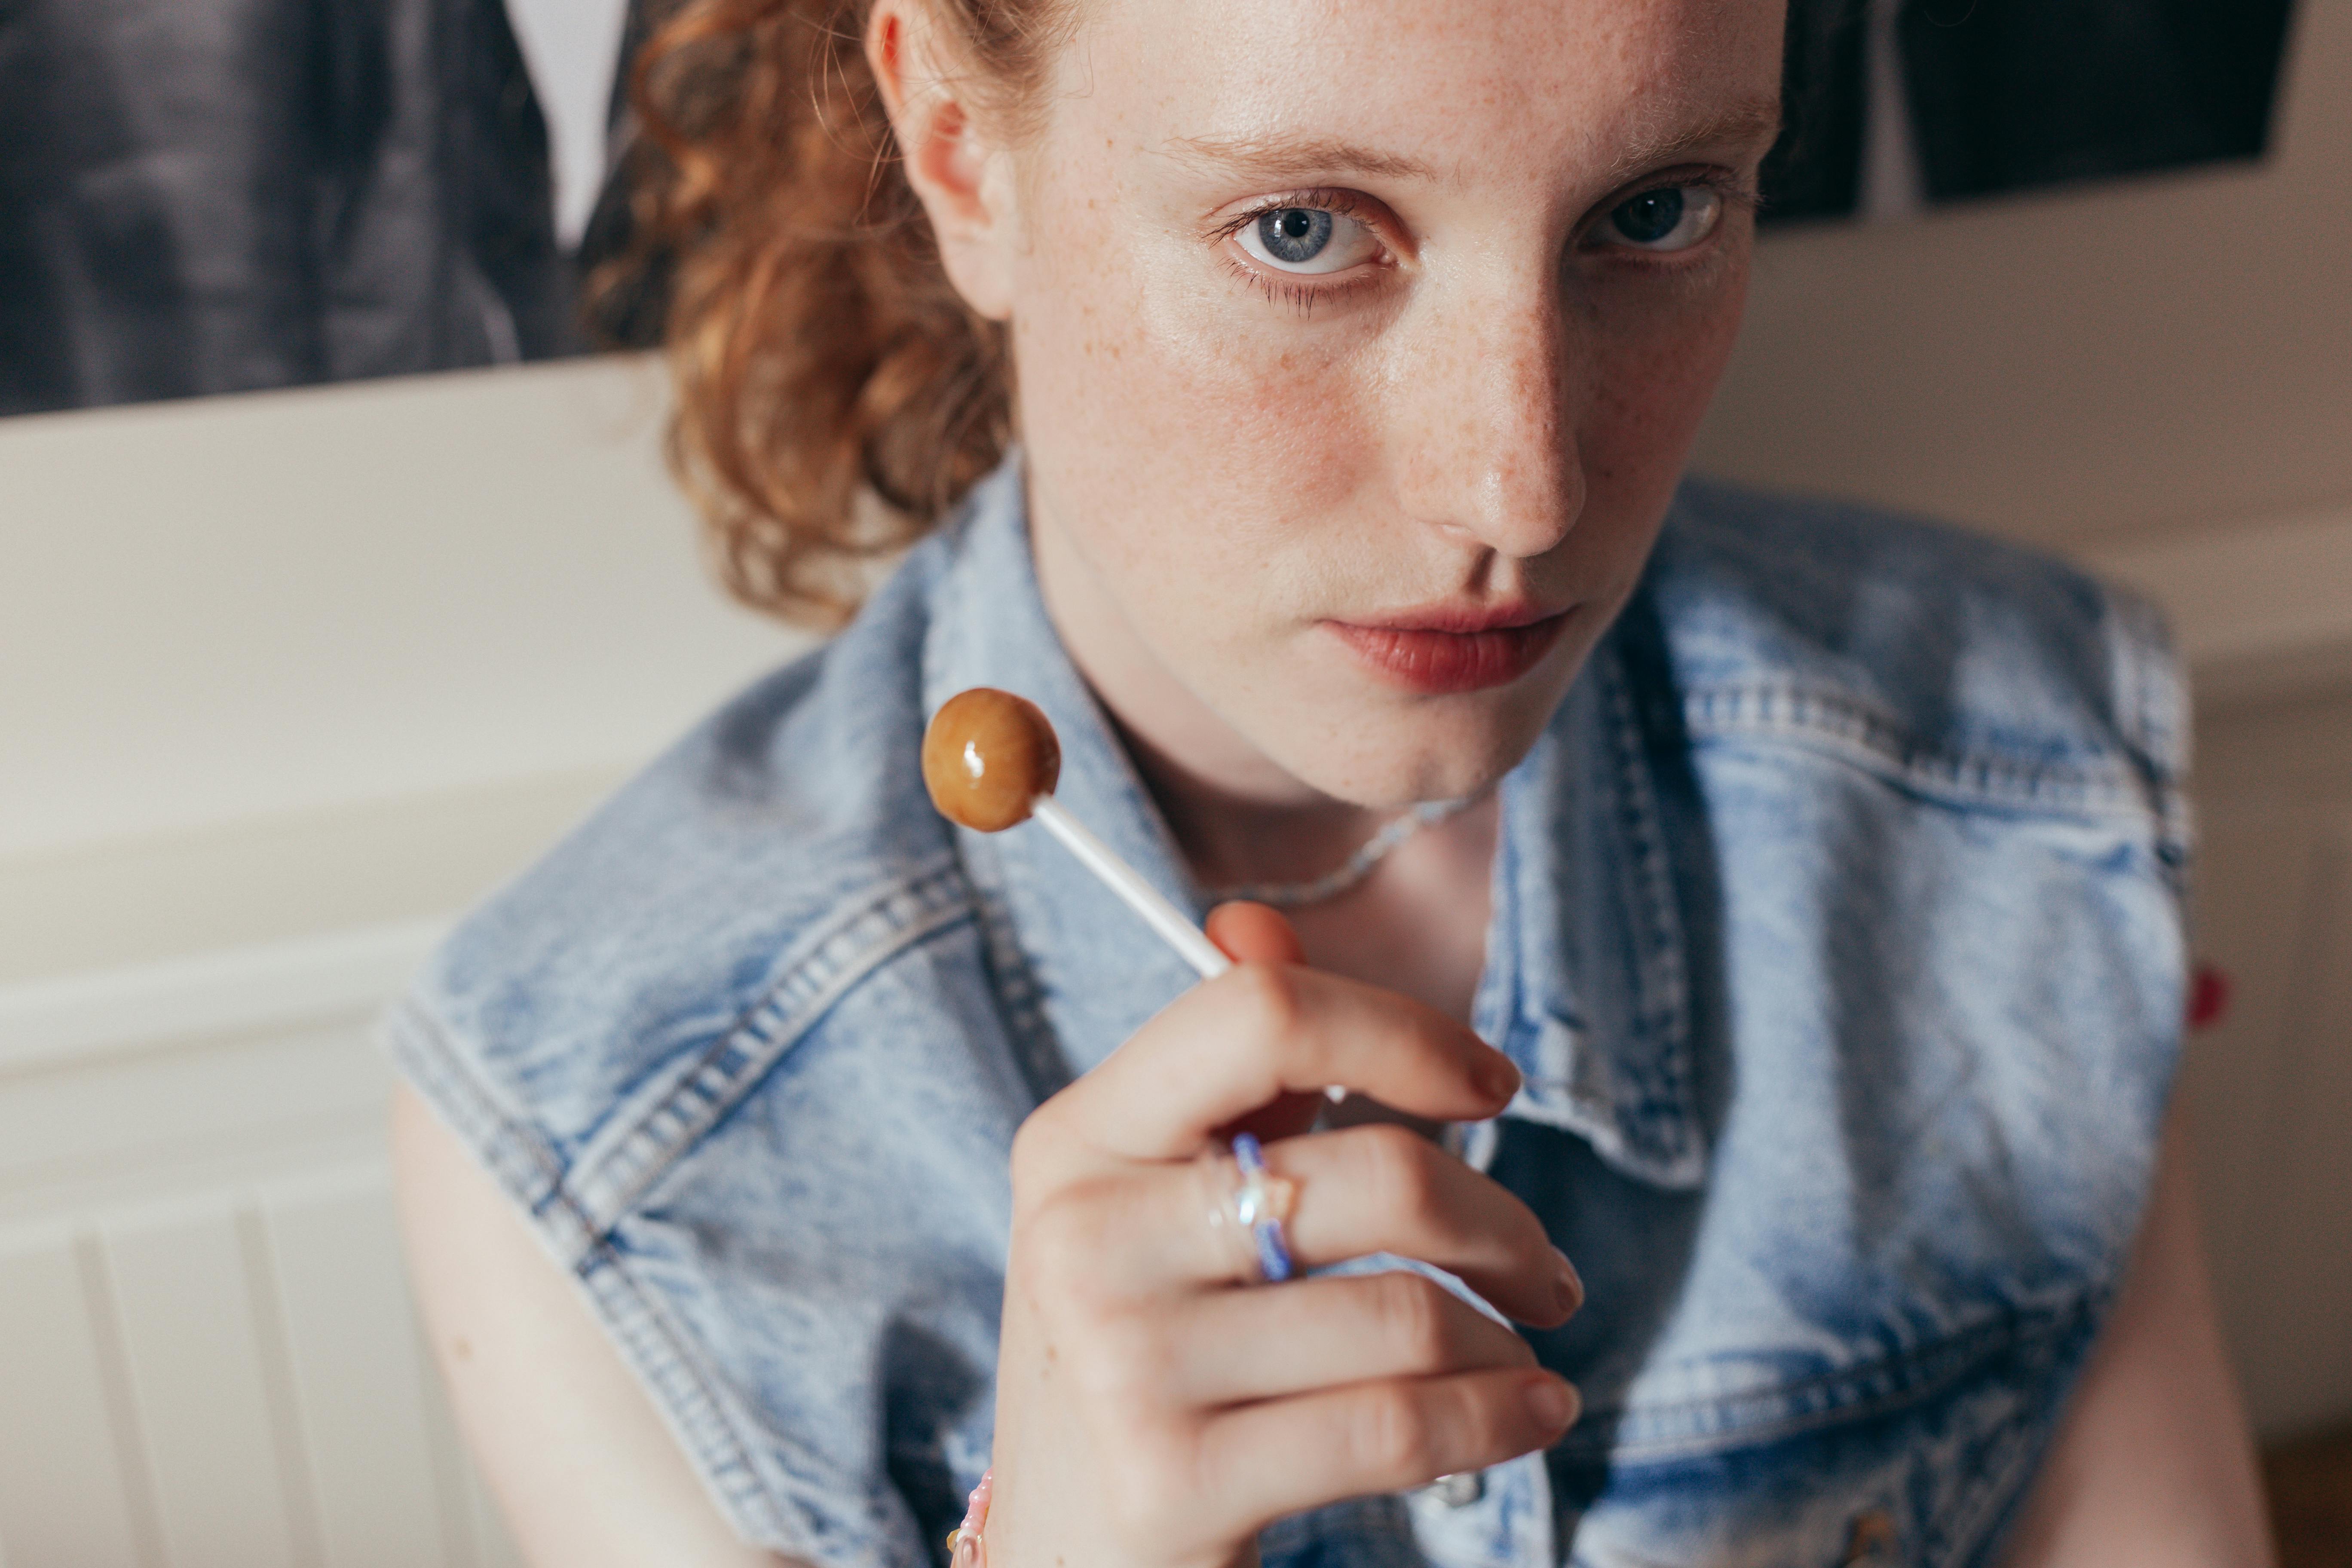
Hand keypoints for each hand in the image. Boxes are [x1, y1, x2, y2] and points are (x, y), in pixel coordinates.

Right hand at [981, 902, 1583, 1567]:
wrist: (1073, 1547)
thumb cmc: (1148, 1346)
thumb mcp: (1158, 1198)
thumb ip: (1224, 1067)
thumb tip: (1252, 922)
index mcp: (1079, 1137)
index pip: (1260, 1012)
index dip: (1403, 1031)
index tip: (1488, 1085)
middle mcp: (1084, 1237)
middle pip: (1375, 1175)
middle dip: (1501, 1221)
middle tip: (1543, 1268)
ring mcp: (1122, 1365)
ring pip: (1408, 1315)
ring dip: (1506, 1338)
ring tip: (1521, 1355)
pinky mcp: (1174, 1482)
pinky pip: (1401, 1427)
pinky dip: (1500, 1416)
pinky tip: (1530, 1411)